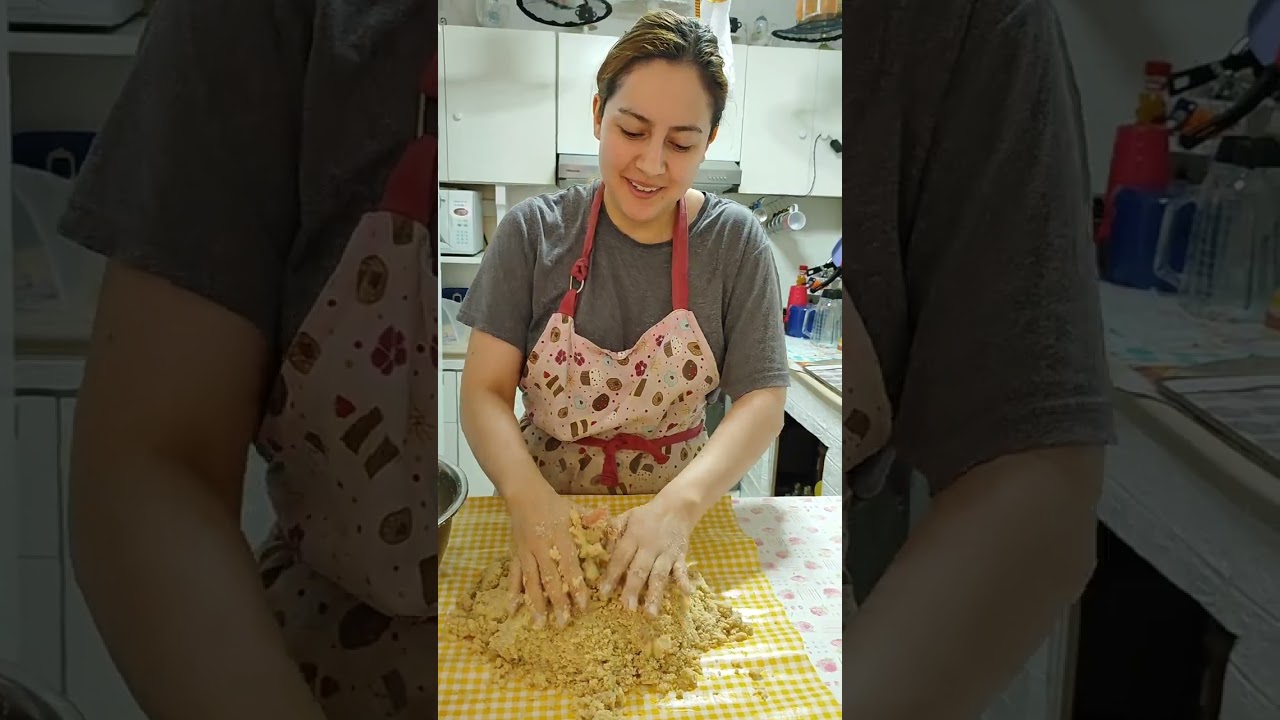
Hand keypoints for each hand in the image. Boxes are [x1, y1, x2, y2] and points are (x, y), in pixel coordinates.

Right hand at [506, 484, 607, 627]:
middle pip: (550, 578)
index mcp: (560, 537)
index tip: (583, 606)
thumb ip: (593, 523)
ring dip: (535, 603)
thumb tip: (613, 530)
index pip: (569, 566)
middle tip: (563, 623)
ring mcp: (526, 552)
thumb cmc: (555, 505)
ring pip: (530, 581)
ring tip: (539, 623)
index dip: (576, 586)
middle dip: (557, 602)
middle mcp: (542, 547)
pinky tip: (513, 609)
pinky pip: (514, 575)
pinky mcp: (514, 554)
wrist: (525, 494)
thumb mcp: (576, 511)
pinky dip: (513, 592)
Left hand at [600, 495, 697, 616]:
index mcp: (633, 536)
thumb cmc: (646, 515)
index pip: (620, 558)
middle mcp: (649, 546)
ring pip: (659, 575)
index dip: (612, 575)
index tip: (603, 592)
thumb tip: (603, 551)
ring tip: (651, 613)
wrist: (676, 506)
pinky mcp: (680, 555)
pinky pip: (682, 569)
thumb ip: (613, 532)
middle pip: (640, 570)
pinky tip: (686, 593)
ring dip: (655, 594)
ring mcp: (665, 552)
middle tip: (628, 608)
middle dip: (633, 589)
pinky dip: (684, 580)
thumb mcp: (626, 517)